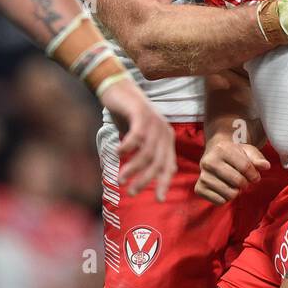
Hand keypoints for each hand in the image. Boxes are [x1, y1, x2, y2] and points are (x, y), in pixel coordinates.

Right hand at [100, 76, 176, 201]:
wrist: (118, 88)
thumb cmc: (127, 116)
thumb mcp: (139, 137)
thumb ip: (143, 153)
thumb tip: (142, 177)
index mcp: (166, 139)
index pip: (169, 166)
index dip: (164, 183)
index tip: (158, 199)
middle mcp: (164, 131)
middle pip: (158, 162)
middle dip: (145, 180)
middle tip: (132, 192)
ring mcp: (154, 122)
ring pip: (146, 153)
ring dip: (133, 168)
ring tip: (120, 179)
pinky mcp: (141, 113)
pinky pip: (137, 136)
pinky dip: (128, 147)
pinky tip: (118, 153)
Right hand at [195, 136, 270, 204]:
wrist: (214, 153)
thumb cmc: (234, 153)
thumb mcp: (247, 150)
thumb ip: (257, 158)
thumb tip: (266, 166)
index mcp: (221, 149)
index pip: (245, 167)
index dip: (254, 174)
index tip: (255, 176)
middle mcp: (208, 161)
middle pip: (238, 181)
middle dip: (245, 183)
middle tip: (243, 180)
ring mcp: (202, 176)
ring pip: (229, 193)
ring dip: (236, 191)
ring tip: (233, 184)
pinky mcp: (199, 188)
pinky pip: (220, 201)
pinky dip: (226, 198)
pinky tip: (224, 188)